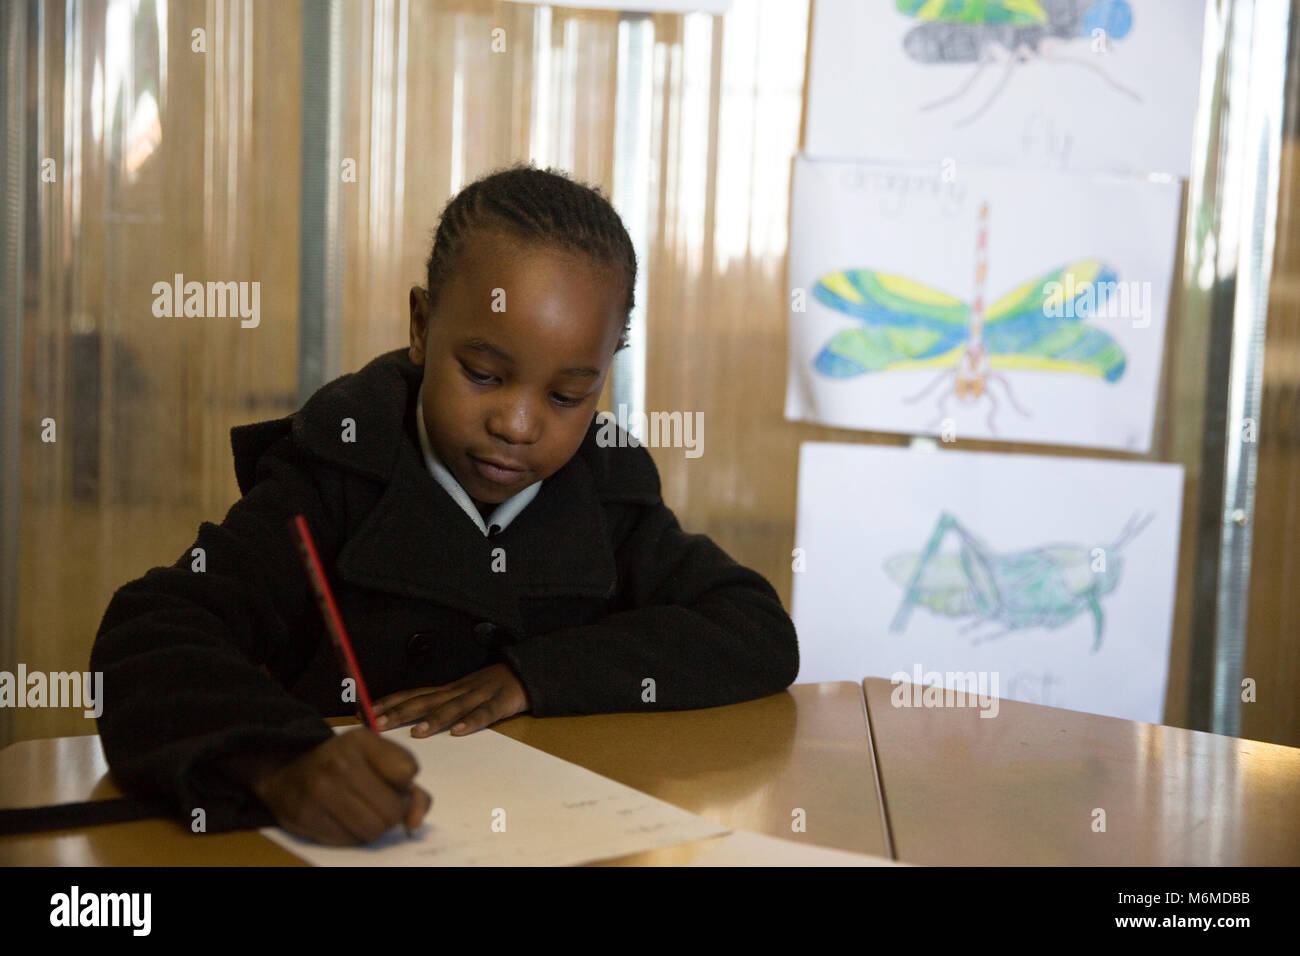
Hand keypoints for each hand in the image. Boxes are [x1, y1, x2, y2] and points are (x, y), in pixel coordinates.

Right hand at [247, 730, 430, 845]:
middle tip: (374, 802)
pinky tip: (340, 819)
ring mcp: (319, 791)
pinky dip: (351, 835)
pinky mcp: (304, 817)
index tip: (389, 780)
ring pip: (374, 831)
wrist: (285, 768)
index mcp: (361, 740)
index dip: (403, 783)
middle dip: (391, 812)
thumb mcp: (377, 758)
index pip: (407, 771)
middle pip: (393, 811)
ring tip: (358, 811)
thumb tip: (416, 822)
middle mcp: (339, 763)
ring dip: (373, 827)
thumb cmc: (341, 763)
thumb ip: (409, 787)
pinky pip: (349, 841)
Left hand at [372, 663, 530, 736]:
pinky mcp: (501, 703)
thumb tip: (408, 721)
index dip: (389, 703)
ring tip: (417, 732)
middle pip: (425, 701)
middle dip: (400, 712)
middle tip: (376, 723)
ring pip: (453, 707)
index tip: (365, 712)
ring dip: (434, 719)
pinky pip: (485, 713)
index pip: (412, 694)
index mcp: (447, 690)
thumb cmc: (491, 688)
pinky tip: (460, 732)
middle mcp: (459, 690)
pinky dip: (472, 721)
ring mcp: (480, 695)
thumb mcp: (462, 694)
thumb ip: (440, 705)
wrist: (527, 672)